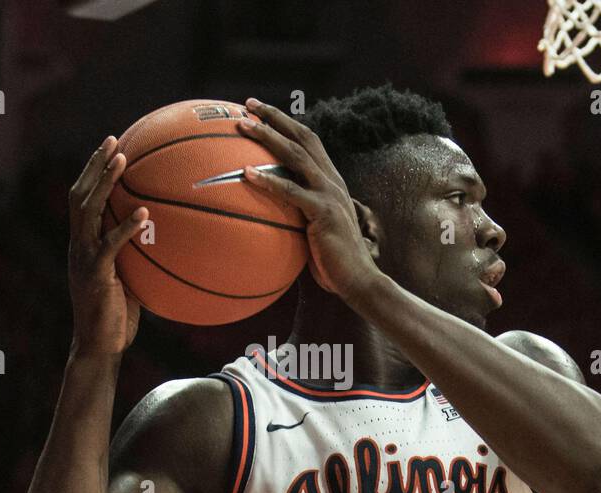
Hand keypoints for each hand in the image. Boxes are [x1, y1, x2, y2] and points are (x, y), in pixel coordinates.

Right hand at [67, 136, 147, 357]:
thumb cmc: (118, 315)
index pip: (82, 199)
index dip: (92, 172)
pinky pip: (109, 245)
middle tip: (113, 140)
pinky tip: (143, 213)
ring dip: (104, 183)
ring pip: (88, 211)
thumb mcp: (130, 278)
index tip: (109, 148)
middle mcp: (78, 245)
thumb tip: (171, 239)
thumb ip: (139, 256)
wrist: (99, 346)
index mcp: (83, 243)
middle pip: (80, 195)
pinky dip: (125, 227)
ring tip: (122, 161)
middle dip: (95, 166)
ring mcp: (83, 258)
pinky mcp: (96, 274)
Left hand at [236, 98, 383, 300]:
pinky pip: (291, 191)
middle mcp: (332, 181)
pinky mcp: (323, 212)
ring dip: (268, 137)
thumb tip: (269, 213)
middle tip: (248, 105)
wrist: (358, 279)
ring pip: (295, 156)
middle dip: (274, 117)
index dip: (286, 123)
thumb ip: (297, 214)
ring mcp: (329, 194)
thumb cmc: (333, 261)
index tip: (260, 111)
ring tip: (243, 126)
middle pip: (302, 138)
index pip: (308, 142)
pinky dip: (268, 180)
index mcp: (330, 181)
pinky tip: (246, 173)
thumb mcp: (314, 230)